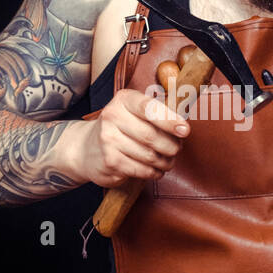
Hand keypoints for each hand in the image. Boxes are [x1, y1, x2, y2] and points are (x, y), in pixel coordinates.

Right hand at [69, 89, 190, 187]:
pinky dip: (154, 172)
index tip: (185, 130)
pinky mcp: (109, 161)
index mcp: (124, 100)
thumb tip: (184, 126)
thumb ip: (158, 115)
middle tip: (177, 149)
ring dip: (165, 162)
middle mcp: (112, 116)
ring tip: (168, 161)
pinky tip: (155, 170)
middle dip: (171, 146)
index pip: (150, 108)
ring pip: (149, 155)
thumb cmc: (121, 129)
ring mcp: (108, 140)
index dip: (170, 120)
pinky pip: (141, 170)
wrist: (87, 148)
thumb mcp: (135, 113)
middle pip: (152, 136)